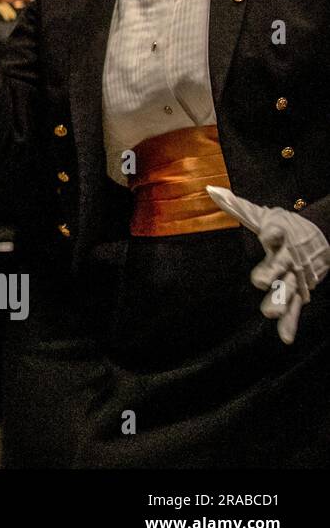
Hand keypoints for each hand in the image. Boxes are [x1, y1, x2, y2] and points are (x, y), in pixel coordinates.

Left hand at [207, 185, 329, 343]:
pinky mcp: (301, 290)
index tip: (270, 231)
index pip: (277, 232)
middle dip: (271, 272)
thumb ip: (235, 206)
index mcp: (280, 236)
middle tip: (259, 281)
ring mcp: (297, 275)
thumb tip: (210, 190)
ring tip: (268, 312)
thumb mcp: (261, 214)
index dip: (274, 232)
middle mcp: (289, 257)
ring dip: (279, 300)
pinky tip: (285, 337)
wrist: (323, 235)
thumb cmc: (283, 225)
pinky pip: (295, 307)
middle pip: (281, 264)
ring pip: (289, 289)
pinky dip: (291, 322)